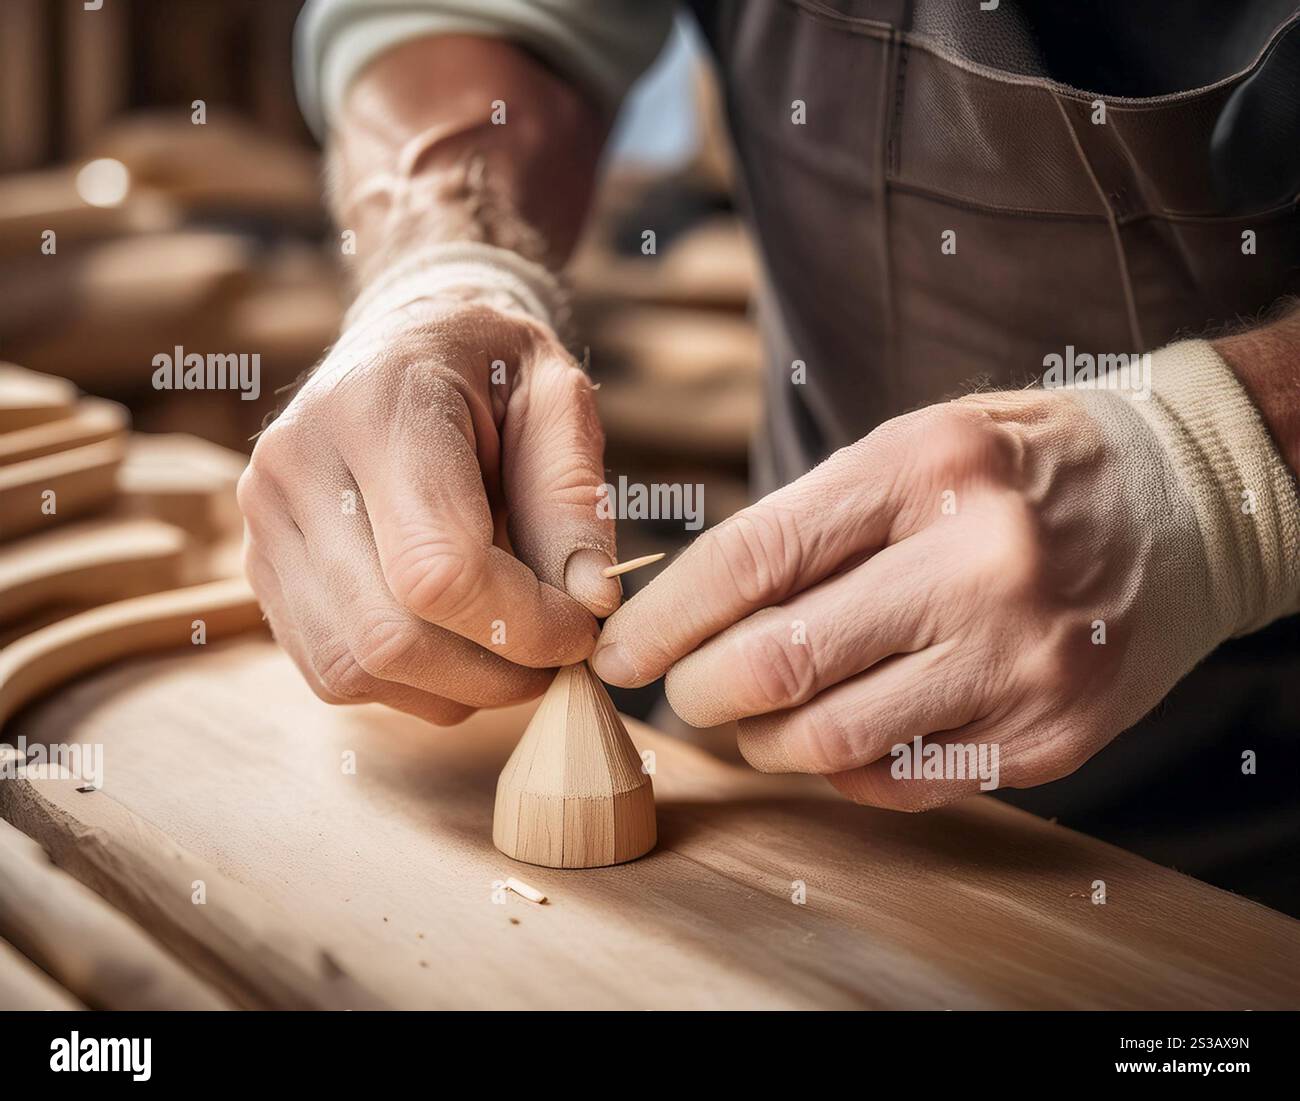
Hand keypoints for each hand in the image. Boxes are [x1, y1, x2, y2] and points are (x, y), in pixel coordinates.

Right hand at [239, 298, 619, 723]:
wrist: (406, 339)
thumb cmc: (492, 369)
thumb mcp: (556, 398)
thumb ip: (573, 498)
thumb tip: (589, 603)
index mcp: (374, 409)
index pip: (437, 569)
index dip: (522, 625)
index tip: (581, 628)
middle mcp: (295, 467)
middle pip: (389, 636)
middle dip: (494, 672)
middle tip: (558, 656)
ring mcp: (264, 524)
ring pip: (356, 669)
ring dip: (455, 689)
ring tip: (514, 651)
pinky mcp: (261, 571)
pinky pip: (332, 671)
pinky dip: (411, 685)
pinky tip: (460, 645)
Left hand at [594, 387, 1235, 808]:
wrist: (1187, 502)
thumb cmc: (1019, 469)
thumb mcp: (915, 447)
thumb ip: (812, 524)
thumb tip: (695, 612)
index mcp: (925, 471)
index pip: (753, 558)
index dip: (666, 619)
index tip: (620, 652)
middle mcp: (977, 566)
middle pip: (778, 663)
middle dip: (699, 691)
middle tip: (684, 689)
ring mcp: (1021, 659)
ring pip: (831, 741)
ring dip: (764, 740)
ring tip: (760, 714)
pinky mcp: (1052, 733)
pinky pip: (904, 780)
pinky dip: (846, 767)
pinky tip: (846, 729)